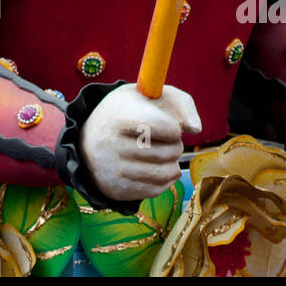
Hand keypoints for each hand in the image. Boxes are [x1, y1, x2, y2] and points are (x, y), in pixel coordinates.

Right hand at [80, 83, 200, 201]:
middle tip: (167, 141)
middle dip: (175, 146)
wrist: (89, 139)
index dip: (173, 128)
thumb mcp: (151, 96)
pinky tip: (157, 167)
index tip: (169, 126)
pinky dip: (164, 179)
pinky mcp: (117, 190)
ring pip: (165, 173)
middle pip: (167, 152)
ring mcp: (113, 169)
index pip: (163, 127)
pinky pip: (156, 190)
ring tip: (165, 154)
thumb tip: (196, 128)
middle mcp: (112, 144)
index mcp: (121, 116)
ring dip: (173, 163)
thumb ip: (181, 103)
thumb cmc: (129, 112)